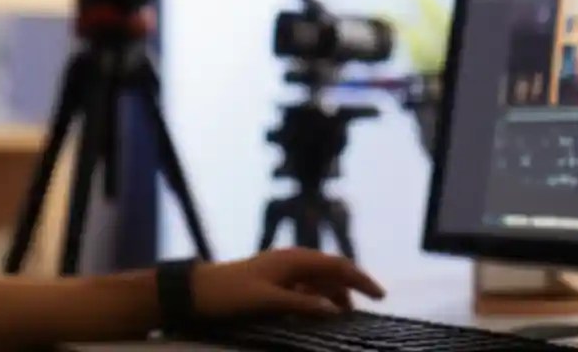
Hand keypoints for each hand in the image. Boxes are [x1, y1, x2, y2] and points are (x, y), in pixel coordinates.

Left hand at [191, 247, 385, 319]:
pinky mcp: (273, 281)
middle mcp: (291, 260)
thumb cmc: (230, 294)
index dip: (361, 279)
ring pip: (318, 280)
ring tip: (343, 318)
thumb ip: (302, 304)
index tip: (381, 296)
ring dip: (333, 296)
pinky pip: (304, 287)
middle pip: (331, 271)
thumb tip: (335, 309)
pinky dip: (316, 299)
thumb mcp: (267, 301)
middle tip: (365, 312)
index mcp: (293, 259)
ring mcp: (281, 270)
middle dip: (351, 288)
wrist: (196, 291)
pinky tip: (318, 313)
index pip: (338, 265)